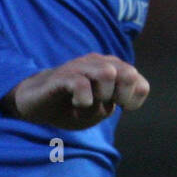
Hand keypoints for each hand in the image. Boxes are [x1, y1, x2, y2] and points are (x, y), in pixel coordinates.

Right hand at [0, 53, 148, 130]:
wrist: (36, 102)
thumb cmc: (70, 107)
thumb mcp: (94, 113)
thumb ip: (109, 106)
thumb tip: (115, 101)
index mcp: (113, 71)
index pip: (140, 84)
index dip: (134, 101)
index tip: (119, 109)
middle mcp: (100, 63)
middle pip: (129, 74)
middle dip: (121, 96)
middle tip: (104, 105)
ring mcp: (80, 67)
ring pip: (107, 74)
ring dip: (101, 97)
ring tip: (87, 105)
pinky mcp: (62, 76)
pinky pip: (81, 85)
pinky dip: (83, 100)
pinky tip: (75, 105)